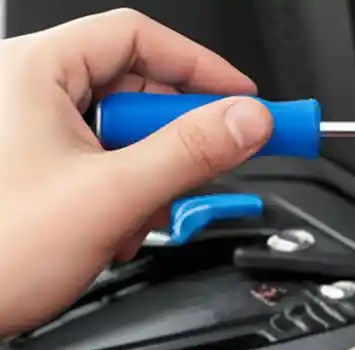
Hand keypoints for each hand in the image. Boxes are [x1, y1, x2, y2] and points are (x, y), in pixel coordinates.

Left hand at [0, 9, 273, 335]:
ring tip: (143, 212)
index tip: (244, 101)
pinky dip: (125, 191)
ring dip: (150, 174)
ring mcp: (26, 130)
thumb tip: (247, 121)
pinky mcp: (33, 167)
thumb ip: (192, 152)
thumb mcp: (114, 195)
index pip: (136, 37)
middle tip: (211, 162)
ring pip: (120, 130)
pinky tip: (120, 224)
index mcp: (32, 72)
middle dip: (175, 136)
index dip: (200, 67)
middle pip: (134, 87)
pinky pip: (100, 159)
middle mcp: (25, 91)